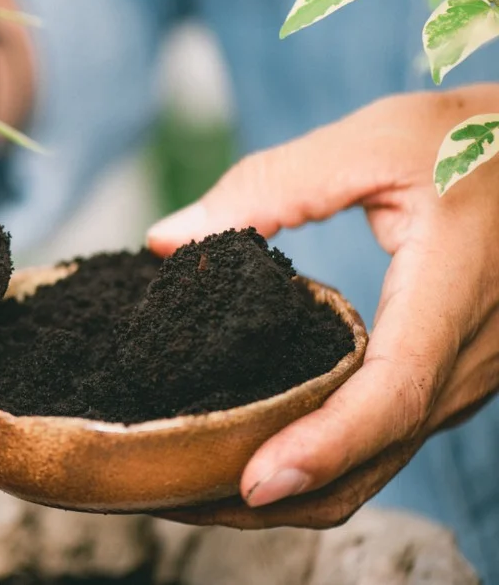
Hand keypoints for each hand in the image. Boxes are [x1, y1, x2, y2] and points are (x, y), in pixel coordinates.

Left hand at [145, 85, 498, 528]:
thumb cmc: (472, 141)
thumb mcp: (375, 142)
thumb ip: (272, 187)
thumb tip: (168, 239)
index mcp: (456, 295)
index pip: (392, 395)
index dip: (324, 445)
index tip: (254, 480)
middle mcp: (472, 356)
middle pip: (377, 455)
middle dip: (281, 492)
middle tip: (180, 495)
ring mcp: (468, 377)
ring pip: (383, 462)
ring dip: (299, 488)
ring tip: (198, 486)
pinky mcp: (450, 378)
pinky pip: (388, 439)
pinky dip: (324, 462)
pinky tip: (255, 449)